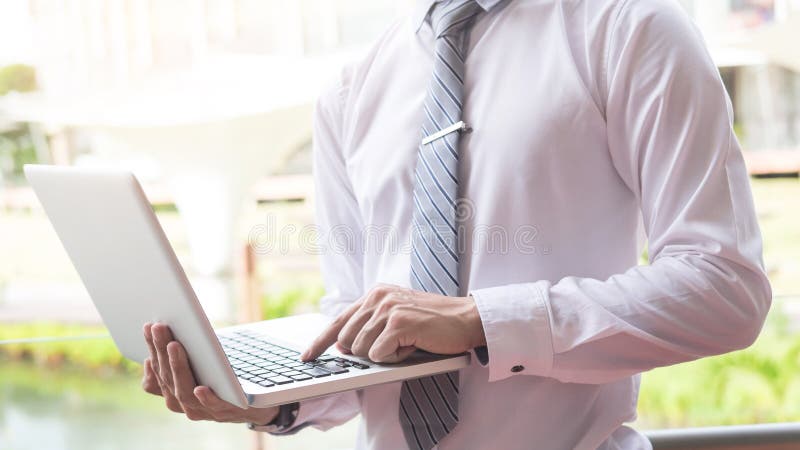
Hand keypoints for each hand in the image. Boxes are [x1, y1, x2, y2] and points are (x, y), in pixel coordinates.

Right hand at [142, 323, 278, 424]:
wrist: (258, 403)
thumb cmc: (223, 379)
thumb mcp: (200, 365)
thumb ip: (181, 356)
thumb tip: (166, 334)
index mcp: (174, 391)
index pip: (156, 372)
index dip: (151, 349)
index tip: (148, 326)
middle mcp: (184, 403)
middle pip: (167, 378)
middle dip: (161, 351)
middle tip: (159, 326)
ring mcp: (203, 410)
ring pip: (184, 392)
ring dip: (178, 367)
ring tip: (174, 346)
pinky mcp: (227, 412)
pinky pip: (214, 407)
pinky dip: (205, 398)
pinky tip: (201, 387)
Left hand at [301, 284, 485, 362]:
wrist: (465, 319)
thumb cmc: (433, 323)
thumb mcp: (396, 317)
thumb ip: (370, 326)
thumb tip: (342, 346)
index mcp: (375, 294)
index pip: (338, 321)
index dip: (319, 342)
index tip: (307, 357)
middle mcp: (378, 297)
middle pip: (347, 341)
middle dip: (365, 353)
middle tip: (393, 346)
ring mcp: (388, 309)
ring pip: (363, 350)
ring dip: (385, 355)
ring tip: (407, 342)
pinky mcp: (399, 323)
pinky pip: (380, 355)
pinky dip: (396, 358)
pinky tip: (412, 345)